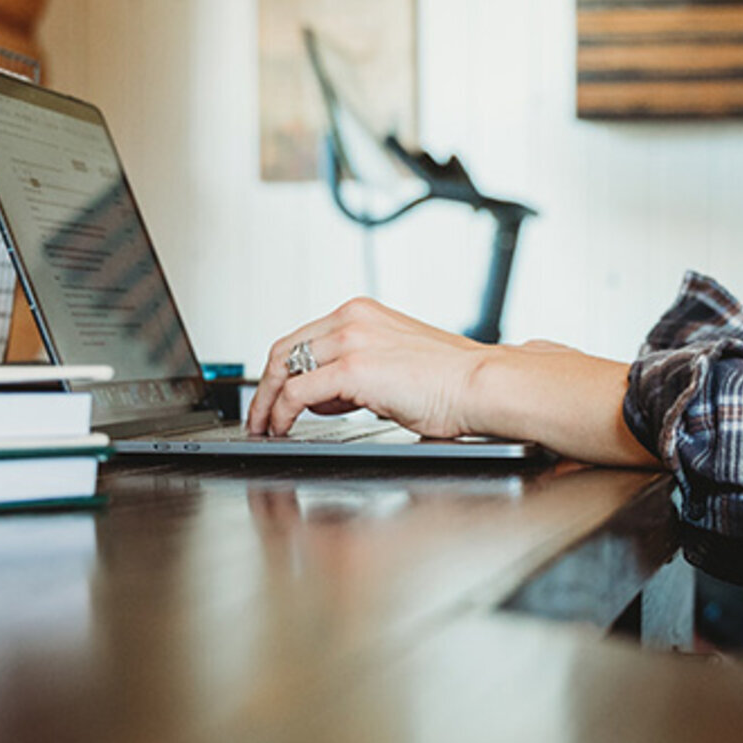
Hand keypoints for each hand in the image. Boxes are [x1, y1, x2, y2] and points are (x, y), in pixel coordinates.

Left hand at [247, 298, 489, 439]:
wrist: (482, 385)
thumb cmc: (453, 381)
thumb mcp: (394, 364)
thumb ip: (356, 373)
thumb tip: (326, 396)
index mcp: (362, 313)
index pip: (303, 338)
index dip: (281, 370)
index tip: (273, 394)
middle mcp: (352, 319)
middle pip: (284, 350)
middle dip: (265, 387)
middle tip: (259, 415)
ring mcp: (351, 341)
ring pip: (284, 369)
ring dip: (268, 403)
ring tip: (266, 427)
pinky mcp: (353, 369)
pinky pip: (297, 393)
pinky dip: (281, 413)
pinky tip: (281, 429)